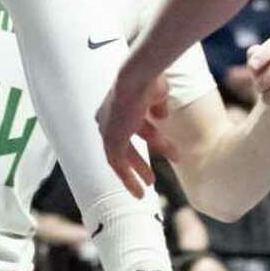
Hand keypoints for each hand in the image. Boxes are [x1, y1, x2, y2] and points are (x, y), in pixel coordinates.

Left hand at [98, 57, 167, 198]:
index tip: (156, 145)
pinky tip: (139, 192)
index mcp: (118, 104)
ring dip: (138, 169)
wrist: (138, 78)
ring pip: (123, 156)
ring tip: (151, 184)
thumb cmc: (148, 79)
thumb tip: (161, 116)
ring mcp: (108, 130)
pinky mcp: (111, 141)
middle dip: (138, 161)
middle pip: (125, 144)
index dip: (144, 137)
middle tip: (150, 176)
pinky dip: (128, 179)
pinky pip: (117, 166)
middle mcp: (109, 117)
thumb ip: (158, 106)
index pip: (129, 126)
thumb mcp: (157, 94)